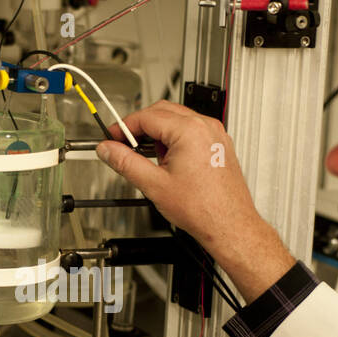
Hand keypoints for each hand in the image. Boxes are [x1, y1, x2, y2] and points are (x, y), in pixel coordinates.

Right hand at [95, 100, 294, 301]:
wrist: (229, 225)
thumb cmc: (203, 209)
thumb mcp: (154, 185)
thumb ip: (125, 163)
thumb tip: (108, 150)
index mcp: (190, 131)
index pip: (147, 116)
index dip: (124, 127)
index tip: (112, 137)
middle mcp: (206, 127)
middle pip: (162, 111)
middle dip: (140, 127)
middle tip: (125, 145)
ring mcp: (215, 134)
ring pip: (177, 119)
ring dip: (158, 133)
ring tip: (152, 161)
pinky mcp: (219, 144)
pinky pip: (192, 130)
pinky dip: (175, 139)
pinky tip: (169, 162)